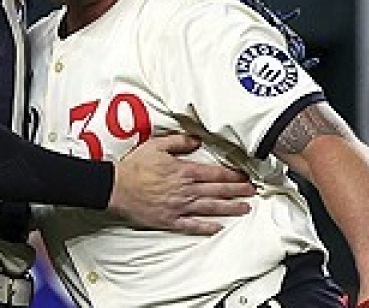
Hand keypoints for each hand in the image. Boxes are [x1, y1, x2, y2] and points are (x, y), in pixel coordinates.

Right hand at [108, 134, 254, 234]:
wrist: (116, 187)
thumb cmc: (135, 165)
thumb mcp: (157, 145)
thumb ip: (179, 141)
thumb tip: (197, 141)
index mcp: (184, 171)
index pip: (215, 174)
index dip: (232, 176)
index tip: (244, 176)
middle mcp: (185, 190)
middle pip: (217, 191)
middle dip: (237, 191)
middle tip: (253, 192)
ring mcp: (179, 206)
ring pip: (209, 208)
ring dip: (229, 208)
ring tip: (244, 209)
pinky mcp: (169, 220)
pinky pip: (191, 225)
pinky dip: (205, 227)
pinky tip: (218, 228)